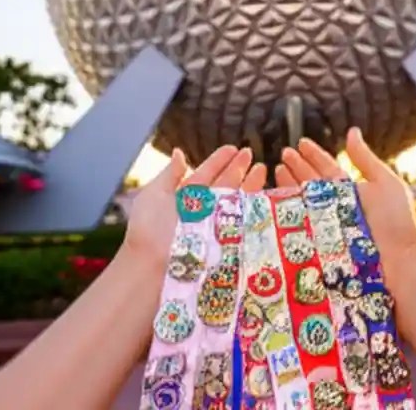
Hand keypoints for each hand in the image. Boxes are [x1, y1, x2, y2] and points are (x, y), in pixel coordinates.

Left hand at [121, 145, 266, 267]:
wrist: (154, 266)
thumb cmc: (149, 230)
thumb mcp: (154, 195)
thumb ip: (170, 174)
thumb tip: (179, 153)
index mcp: (184, 198)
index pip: (205, 174)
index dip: (219, 160)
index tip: (232, 148)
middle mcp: (202, 211)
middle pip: (224, 185)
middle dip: (238, 169)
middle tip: (250, 153)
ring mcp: (215, 226)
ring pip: (236, 201)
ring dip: (250, 184)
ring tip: (262, 169)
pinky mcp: (227, 241)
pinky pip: (244, 222)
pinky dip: (256, 208)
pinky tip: (266, 196)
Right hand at [278, 128, 415, 289]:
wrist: (397, 264)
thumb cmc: (396, 223)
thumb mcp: (385, 184)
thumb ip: (365, 158)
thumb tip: (352, 131)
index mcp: (351, 191)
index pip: (328, 169)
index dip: (315, 155)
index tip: (301, 142)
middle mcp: (335, 207)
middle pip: (311, 183)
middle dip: (297, 167)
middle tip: (283, 153)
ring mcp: (325, 226)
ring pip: (301, 201)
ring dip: (288, 185)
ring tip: (276, 171)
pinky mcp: (316, 244)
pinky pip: (297, 225)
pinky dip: (284, 212)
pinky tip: (273, 199)